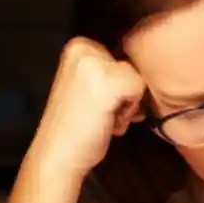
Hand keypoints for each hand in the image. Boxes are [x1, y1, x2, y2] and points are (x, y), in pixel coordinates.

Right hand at [27, 37, 145, 178]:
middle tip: (99, 112)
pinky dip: (130, 111)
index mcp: (77, 46)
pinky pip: (139, 89)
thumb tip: (146, 70)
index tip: (97, 102)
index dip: (116, 84)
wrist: (57, 156)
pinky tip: (108, 122)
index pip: (121, 56)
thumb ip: (110, 72)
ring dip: (127, 103)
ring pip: (136, 77)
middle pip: (131, 65)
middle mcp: (83, 47)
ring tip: (103, 118)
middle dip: (123, 93)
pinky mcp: (108, 81)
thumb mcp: (89, 86)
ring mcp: (95, 63)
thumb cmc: (76, 127)